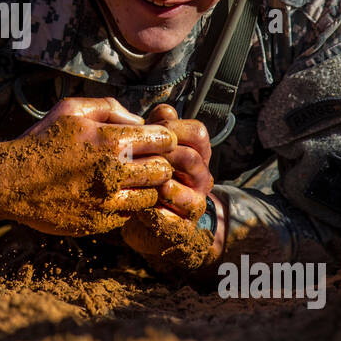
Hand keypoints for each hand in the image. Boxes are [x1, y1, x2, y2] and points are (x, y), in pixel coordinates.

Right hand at [0, 97, 177, 240]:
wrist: (10, 181)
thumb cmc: (41, 140)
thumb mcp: (70, 109)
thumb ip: (109, 107)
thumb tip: (138, 119)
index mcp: (111, 140)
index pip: (164, 140)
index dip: (162, 139)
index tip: (152, 141)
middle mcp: (114, 172)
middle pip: (164, 170)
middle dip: (159, 164)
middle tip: (144, 162)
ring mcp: (108, 201)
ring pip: (152, 196)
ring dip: (146, 188)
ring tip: (129, 180)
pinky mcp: (99, 222)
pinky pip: (130, 215)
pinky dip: (127, 206)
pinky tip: (111, 195)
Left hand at [119, 103, 218, 273]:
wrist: (144, 222)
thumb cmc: (145, 177)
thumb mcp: (148, 149)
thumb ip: (156, 127)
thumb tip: (165, 112)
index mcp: (195, 153)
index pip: (198, 133)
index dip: (172, 130)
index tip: (149, 134)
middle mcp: (201, 177)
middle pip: (192, 158)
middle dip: (163, 157)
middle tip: (140, 158)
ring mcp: (195, 202)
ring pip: (186, 189)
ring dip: (162, 184)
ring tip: (143, 182)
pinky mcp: (183, 228)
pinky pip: (173, 219)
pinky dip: (156, 211)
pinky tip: (142, 207)